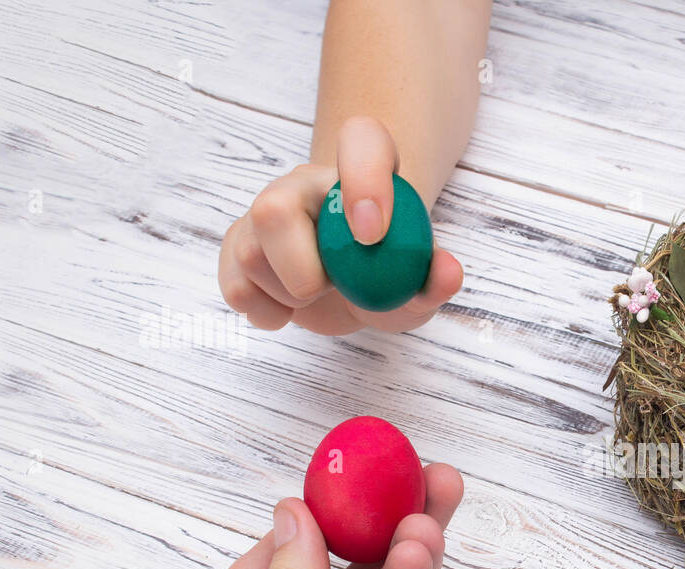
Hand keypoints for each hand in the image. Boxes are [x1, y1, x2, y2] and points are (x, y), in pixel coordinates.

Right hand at [218, 116, 462, 334]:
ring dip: (289, 295)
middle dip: (305, 268)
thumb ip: (436, 275)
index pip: (362, 140)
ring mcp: (264, 213)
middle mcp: (303, 184)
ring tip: (317, 295)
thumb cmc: (390, 270)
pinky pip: (235, 287)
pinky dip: (265, 312)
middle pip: (274, 208)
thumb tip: (448, 272)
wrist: (358, 285)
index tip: (373, 236)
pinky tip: (289, 310)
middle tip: (335, 286)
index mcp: (358, 172)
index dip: (364, 182)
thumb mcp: (420, 278)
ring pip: (250, 254)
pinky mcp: (240, 248)